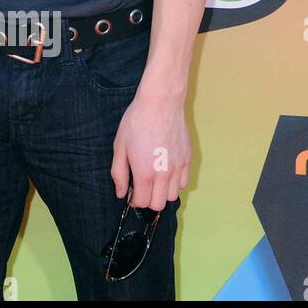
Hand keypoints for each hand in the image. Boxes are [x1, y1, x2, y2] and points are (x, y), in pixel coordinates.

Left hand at [111, 92, 190, 210]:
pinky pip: (184, 183)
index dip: (133, 200)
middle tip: (140, 186)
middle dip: (147, 200)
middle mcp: (164, 175)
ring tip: (153, 179)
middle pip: (158, 204)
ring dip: (161, 193)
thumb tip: (121, 193)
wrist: (161, 103)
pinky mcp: (188, 160)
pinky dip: (174, 183)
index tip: (130, 193)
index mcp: (145, 172)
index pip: (142, 202)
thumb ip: (119, 173)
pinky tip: (165, 171)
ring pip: (172, 196)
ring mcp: (179, 168)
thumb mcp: (119, 146)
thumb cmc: (136, 122)